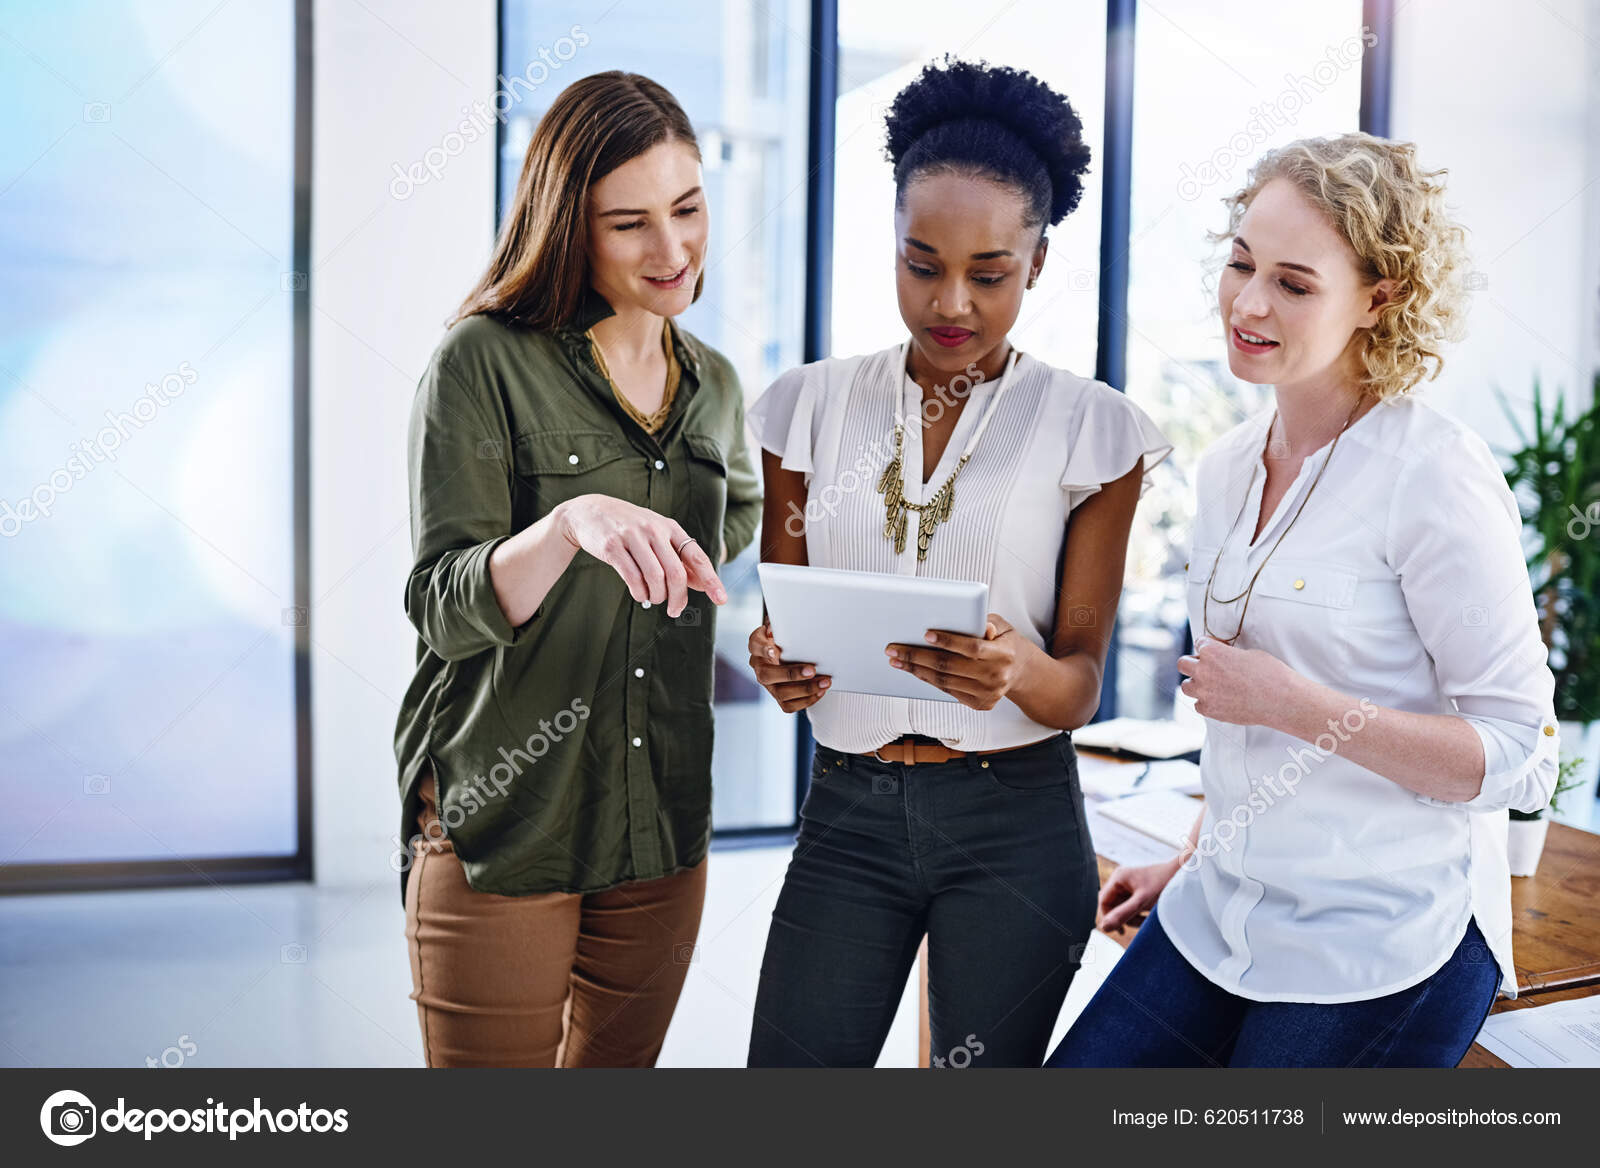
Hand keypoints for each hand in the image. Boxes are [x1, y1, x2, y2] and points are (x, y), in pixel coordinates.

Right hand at [556, 495, 725, 617]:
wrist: (590, 511)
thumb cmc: (630, 528)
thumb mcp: (658, 535)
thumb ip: (679, 558)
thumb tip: (702, 583)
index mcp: (670, 527)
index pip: (696, 557)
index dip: (711, 580)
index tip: (721, 599)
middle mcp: (654, 530)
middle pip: (676, 574)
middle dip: (678, 598)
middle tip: (675, 610)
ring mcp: (632, 537)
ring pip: (655, 578)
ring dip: (657, 596)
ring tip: (654, 598)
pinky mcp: (613, 547)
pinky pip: (633, 578)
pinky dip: (640, 593)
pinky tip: (640, 594)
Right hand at [748, 620, 829, 711]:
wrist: (788, 649)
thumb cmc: (786, 636)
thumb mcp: (783, 624)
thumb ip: (780, 624)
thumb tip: (775, 629)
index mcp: (757, 646)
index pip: (755, 646)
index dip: (763, 649)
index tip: (774, 650)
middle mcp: (759, 666)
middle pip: (767, 675)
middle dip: (791, 674)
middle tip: (812, 670)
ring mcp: (768, 684)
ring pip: (780, 693)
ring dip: (805, 689)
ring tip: (824, 682)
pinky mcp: (777, 696)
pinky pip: (789, 705)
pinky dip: (806, 700)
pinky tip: (820, 691)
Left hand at [885, 613, 1025, 710]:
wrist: (1021, 671)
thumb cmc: (1005, 642)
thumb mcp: (1003, 626)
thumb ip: (987, 622)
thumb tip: (975, 625)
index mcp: (1004, 655)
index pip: (971, 648)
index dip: (948, 641)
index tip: (925, 634)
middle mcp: (996, 677)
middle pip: (949, 666)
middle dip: (917, 656)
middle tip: (894, 648)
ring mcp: (988, 694)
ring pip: (944, 681)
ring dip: (915, 669)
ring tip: (896, 659)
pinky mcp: (980, 704)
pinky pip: (947, 691)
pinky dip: (927, 679)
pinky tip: (913, 669)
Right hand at [1097, 859, 1179, 934]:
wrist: (1186, 875)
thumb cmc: (1165, 883)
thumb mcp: (1143, 901)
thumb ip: (1123, 914)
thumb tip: (1103, 928)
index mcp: (1119, 878)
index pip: (1103, 901)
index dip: (1108, 917)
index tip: (1120, 931)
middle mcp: (1122, 881)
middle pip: (1112, 905)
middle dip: (1123, 917)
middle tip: (1137, 924)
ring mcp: (1130, 886)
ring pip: (1122, 909)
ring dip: (1132, 918)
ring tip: (1147, 921)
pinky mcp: (1138, 892)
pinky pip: (1131, 908)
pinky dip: (1138, 915)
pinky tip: (1149, 917)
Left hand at [1176, 636, 1299, 727]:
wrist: (1280, 699)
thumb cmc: (1270, 673)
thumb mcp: (1248, 654)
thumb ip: (1227, 655)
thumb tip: (1223, 658)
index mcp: (1212, 651)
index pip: (1199, 643)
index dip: (1209, 647)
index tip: (1216, 651)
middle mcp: (1203, 670)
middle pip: (1183, 664)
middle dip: (1193, 664)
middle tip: (1206, 668)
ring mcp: (1203, 691)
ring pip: (1186, 686)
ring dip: (1196, 684)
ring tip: (1211, 686)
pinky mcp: (1209, 709)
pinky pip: (1198, 705)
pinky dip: (1206, 702)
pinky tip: (1219, 700)